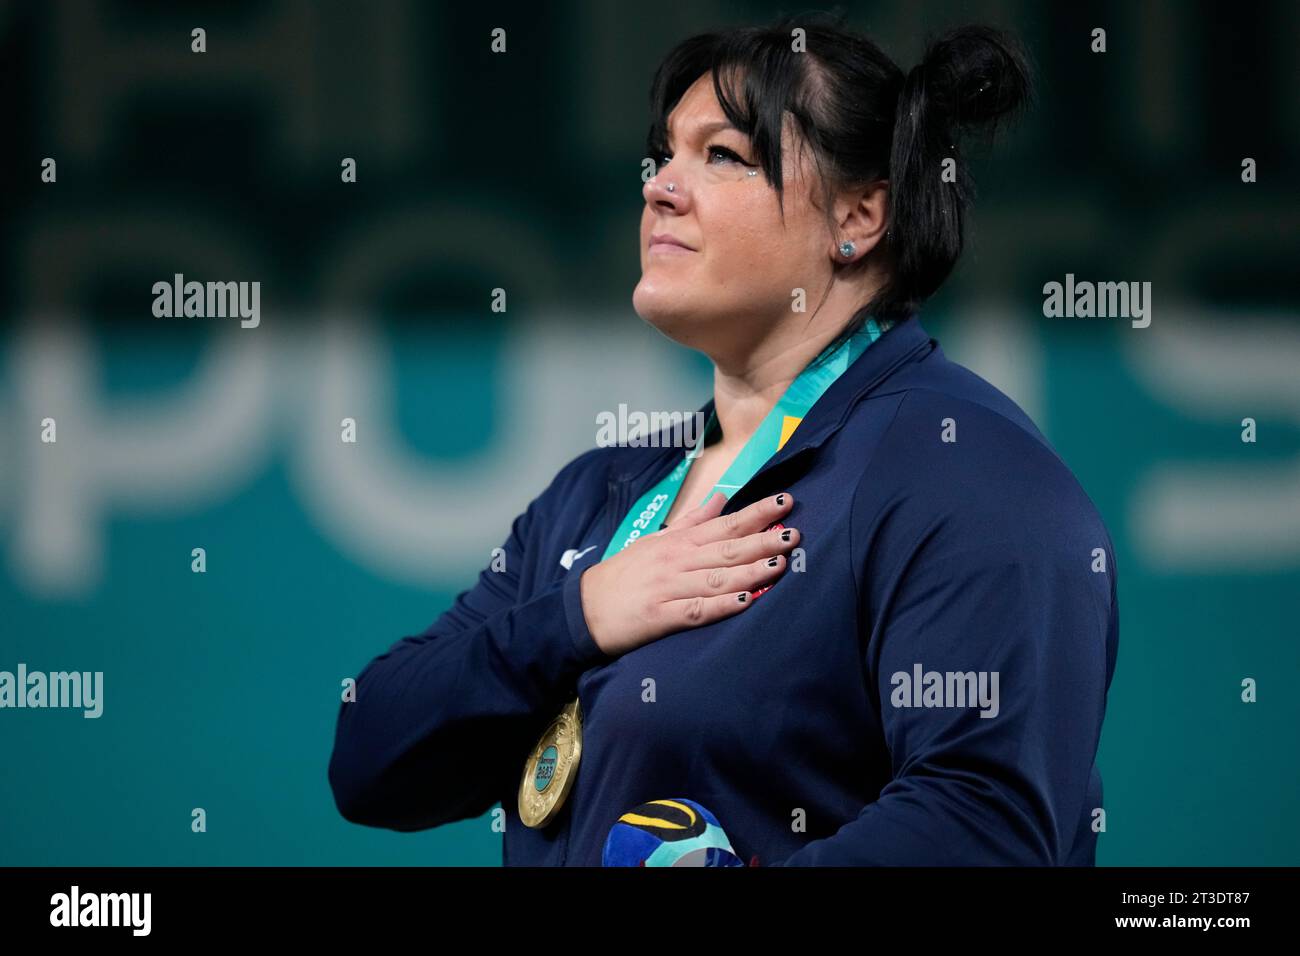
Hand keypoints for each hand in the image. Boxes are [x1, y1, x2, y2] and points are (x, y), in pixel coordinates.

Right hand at [579, 491, 799, 656]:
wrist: (585, 609)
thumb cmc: (625, 573)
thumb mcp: (655, 540)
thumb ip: (692, 521)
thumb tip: (722, 498)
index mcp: (679, 541)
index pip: (725, 523)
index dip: (756, 513)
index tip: (785, 501)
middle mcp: (677, 561)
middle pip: (727, 548)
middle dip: (762, 539)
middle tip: (795, 533)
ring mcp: (670, 588)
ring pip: (717, 577)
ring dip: (750, 570)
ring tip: (780, 564)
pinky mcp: (662, 616)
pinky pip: (697, 611)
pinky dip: (722, 606)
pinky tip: (746, 602)